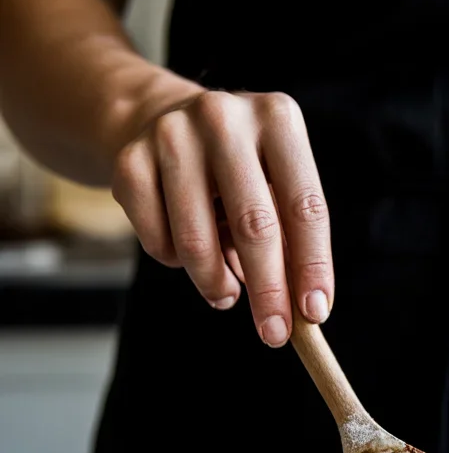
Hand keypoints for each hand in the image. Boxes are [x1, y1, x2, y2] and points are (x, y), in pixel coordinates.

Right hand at [111, 90, 332, 345]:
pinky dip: (175, 262)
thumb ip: (293, 241)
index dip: (312, 265)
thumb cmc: (238, 170)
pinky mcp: (129, 161)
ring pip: (197, 241)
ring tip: (226, 295)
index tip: (314, 313)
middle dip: (268, 291)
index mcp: (277, 119)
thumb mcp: (275, 186)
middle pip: (254, 225)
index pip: (305, 206)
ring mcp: (171, 135)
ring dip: (216, 284)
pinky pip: (157, 241)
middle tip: (274, 334)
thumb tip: (306, 310)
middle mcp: (224, 118)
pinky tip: (185, 252)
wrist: (158, 119)